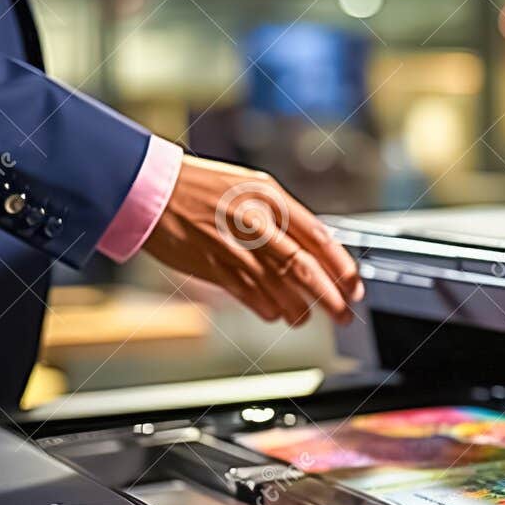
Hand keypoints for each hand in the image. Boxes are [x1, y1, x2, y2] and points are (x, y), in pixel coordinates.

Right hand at [141, 155, 363, 325]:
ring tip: (304, 318)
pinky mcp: (211, 264)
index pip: (319, 238)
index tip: (354, 287)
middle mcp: (254, 221)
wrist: (150, 187)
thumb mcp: (251, 187)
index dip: (342, 268)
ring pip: (277, 286)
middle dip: (329, 297)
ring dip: (297, 308)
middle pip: (303, 267)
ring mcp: (232, 245)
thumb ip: (283, 216)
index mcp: (270, 197)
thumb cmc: (202, 187)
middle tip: (343, 315)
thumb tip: (315, 248)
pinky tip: (275, 314)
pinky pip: (248, 293)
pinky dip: (266, 307)